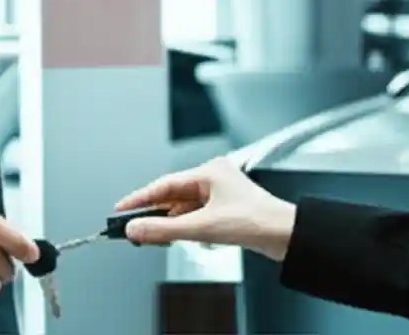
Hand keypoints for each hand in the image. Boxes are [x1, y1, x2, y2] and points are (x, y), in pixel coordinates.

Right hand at [114, 156, 296, 261]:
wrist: (286, 235)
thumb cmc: (256, 221)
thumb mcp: (202, 227)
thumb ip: (164, 230)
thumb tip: (137, 229)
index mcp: (209, 171)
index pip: (164, 184)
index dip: (140, 198)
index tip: (121, 208)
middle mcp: (213, 178)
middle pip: (172, 196)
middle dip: (154, 213)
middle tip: (133, 227)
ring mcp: (220, 194)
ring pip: (184, 207)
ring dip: (171, 223)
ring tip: (154, 237)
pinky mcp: (225, 209)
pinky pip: (195, 215)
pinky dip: (185, 226)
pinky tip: (179, 237)